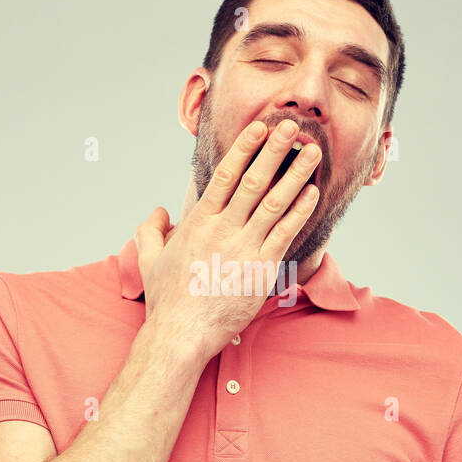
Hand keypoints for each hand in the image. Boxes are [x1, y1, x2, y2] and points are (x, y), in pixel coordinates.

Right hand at [134, 118, 319, 362]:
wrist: (180, 335)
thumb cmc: (166, 300)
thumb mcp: (149, 260)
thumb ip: (151, 231)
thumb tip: (159, 212)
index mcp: (198, 222)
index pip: (225, 176)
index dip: (244, 149)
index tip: (259, 128)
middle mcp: (221, 230)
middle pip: (252, 181)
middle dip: (273, 151)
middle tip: (291, 126)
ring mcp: (242, 249)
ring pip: (273, 203)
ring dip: (295, 175)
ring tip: (313, 153)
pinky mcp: (260, 270)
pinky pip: (284, 234)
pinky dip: (299, 212)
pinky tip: (312, 194)